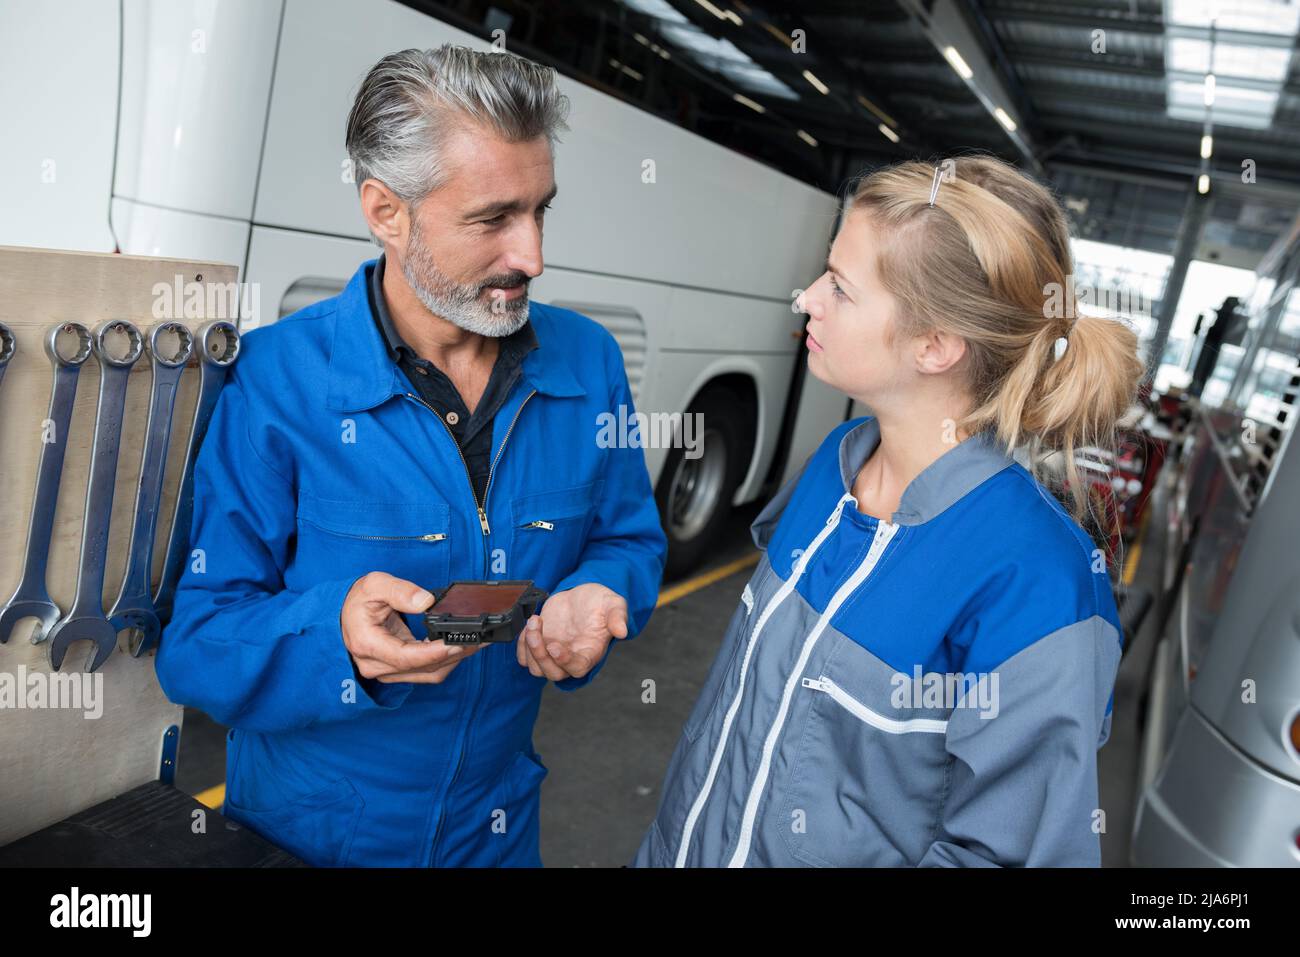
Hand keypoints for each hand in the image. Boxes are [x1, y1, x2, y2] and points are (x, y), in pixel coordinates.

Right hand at [342, 572, 483, 683]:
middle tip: (479, 639)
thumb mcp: (374, 584)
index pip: (405, 656)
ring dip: (454, 660)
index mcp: (367, 643)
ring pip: (428, 674)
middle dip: (454, 654)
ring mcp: (386, 672)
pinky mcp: (397, 671)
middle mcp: (376, 664)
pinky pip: (426, 672)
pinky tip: (460, 646)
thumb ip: (400, 591)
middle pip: (423, 668)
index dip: (434, 652)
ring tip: (476, 642)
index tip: (456, 642)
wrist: (344, 615)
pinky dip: (446, 661)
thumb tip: (426, 602)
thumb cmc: (358, 601)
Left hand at [515, 583, 627, 680]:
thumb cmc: (600, 603)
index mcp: (590, 653)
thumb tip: (622, 631)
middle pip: (552, 673)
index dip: (564, 662)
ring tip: (534, 621)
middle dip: (540, 654)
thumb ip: (618, 617)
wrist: (583, 596)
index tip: (555, 646)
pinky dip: (521, 646)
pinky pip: (524, 658)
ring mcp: (553, 654)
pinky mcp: (540, 646)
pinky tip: (529, 626)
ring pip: (536, 668)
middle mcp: (571, 658)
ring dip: (529, 647)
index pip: (576, 669)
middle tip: (536, 629)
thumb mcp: (614, 604)